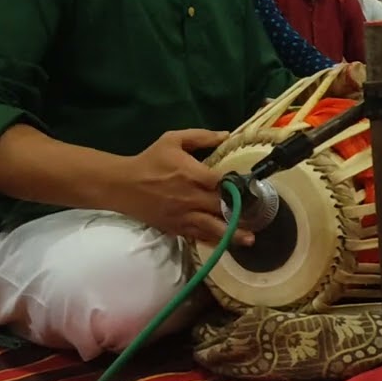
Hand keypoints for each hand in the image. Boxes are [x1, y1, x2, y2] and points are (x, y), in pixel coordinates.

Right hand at [114, 129, 252, 246]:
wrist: (122, 184)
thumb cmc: (150, 160)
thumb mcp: (173, 140)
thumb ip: (201, 136)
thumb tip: (227, 134)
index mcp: (192, 174)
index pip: (222, 182)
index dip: (237, 185)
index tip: (252, 187)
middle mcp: (190, 197)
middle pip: (221, 207)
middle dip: (240, 212)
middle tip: (259, 216)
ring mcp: (183, 215)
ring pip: (212, 227)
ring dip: (232, 233)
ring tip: (250, 239)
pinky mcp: (175, 227)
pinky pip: (197, 236)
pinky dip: (212, 241)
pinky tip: (226, 246)